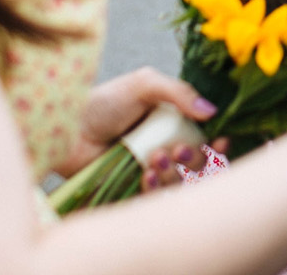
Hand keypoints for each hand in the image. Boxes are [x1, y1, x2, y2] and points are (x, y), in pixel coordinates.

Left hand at [56, 68, 221, 185]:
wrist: (66, 129)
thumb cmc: (103, 102)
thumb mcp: (142, 84)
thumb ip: (179, 92)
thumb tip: (212, 109)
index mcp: (176, 124)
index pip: (209, 139)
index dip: (220, 145)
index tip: (221, 142)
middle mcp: (168, 149)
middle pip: (201, 165)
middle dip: (195, 159)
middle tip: (176, 149)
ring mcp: (152, 173)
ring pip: (182, 185)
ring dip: (174, 174)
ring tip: (153, 159)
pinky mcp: (135, 193)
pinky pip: (157, 201)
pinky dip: (156, 189)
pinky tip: (145, 176)